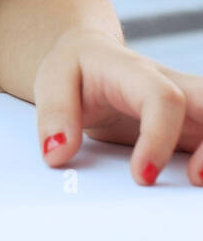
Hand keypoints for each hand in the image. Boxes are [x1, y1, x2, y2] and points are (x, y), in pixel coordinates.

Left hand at [34, 30, 202, 184]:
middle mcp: (170, 85)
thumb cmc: (76, 67)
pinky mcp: (190, 127)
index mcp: (134, 71)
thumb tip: (57, 154)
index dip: (159, 136)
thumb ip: (55, 114)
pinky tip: (192, 186)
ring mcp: (185, 106)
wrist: (90, 54)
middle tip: (194, 180)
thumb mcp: (52, 80)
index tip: (142, 176)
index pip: (162, 98)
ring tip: (195, 183)